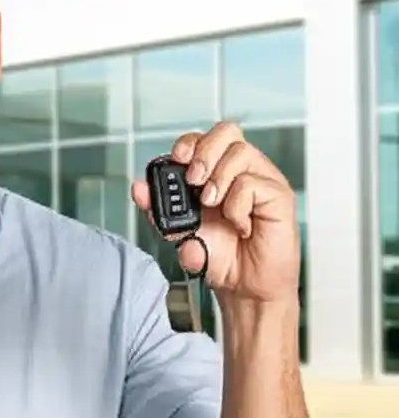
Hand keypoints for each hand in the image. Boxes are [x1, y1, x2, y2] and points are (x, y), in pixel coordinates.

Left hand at [131, 121, 300, 304]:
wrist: (242, 286)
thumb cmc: (217, 255)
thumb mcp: (178, 232)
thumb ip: (157, 210)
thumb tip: (138, 188)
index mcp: (215, 172)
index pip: (204, 138)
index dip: (189, 142)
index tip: (177, 159)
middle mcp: (240, 171)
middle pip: (227, 131)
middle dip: (204, 152)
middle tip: (194, 180)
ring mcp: (262, 180)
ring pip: (240, 152)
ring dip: (219, 179)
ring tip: (213, 206)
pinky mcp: (279, 196)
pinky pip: (253, 184)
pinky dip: (237, 205)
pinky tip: (239, 225)